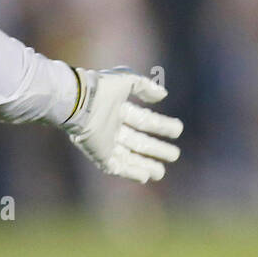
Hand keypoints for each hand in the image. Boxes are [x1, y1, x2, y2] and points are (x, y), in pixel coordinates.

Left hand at [63, 68, 183, 182]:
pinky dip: (130, 172)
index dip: (161, 126)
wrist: (79, 102)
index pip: (144, 120)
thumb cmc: (101, 88)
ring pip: (130, 157)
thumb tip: (163, 95)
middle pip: (139, 142)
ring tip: (161, 173)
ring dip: (146, 165)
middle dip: (157, 149)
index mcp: (118, 110)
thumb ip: (145, 86)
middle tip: (175, 155)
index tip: (178, 130)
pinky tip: (145, 177)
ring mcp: (105, 143)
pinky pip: (117, 166)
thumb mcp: (126, 79)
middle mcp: (112, 128)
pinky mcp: (99, 154)